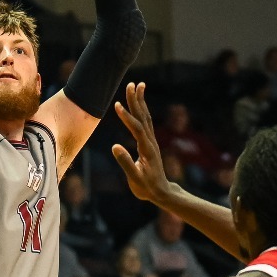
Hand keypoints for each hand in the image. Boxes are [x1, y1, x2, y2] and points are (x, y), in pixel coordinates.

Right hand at [111, 83, 169, 204]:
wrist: (162, 192)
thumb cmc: (147, 188)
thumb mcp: (135, 179)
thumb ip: (125, 163)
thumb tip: (115, 147)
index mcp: (146, 149)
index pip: (136, 129)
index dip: (127, 117)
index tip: (117, 105)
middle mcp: (150, 142)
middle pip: (143, 117)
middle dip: (136, 100)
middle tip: (131, 84)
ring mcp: (151, 141)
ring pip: (146, 117)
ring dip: (140, 101)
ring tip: (137, 85)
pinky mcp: (149, 143)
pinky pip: (145, 122)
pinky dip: (141, 110)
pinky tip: (138, 104)